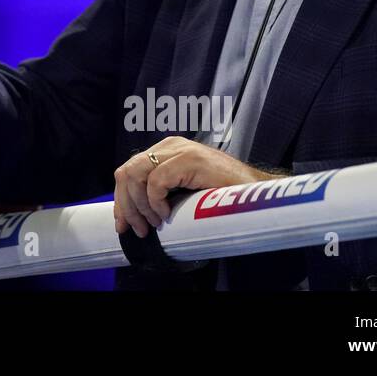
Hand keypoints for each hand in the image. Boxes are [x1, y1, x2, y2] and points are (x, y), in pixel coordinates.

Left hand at [113, 138, 281, 237]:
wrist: (255, 192)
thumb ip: (161, 192)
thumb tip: (133, 215)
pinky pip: (156, 181)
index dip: (121, 199)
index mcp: (165, 151)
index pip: (128, 170)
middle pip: (127, 172)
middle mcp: (169, 146)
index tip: (123, 225)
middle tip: (138, 229)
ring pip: (136, 175)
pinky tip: (167, 215)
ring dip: (140, 206)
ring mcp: (179, 150)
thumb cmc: (221, 195)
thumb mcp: (183, 191)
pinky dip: (156, 202)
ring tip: (154, 224)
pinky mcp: (189, 159)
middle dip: (127, 205)